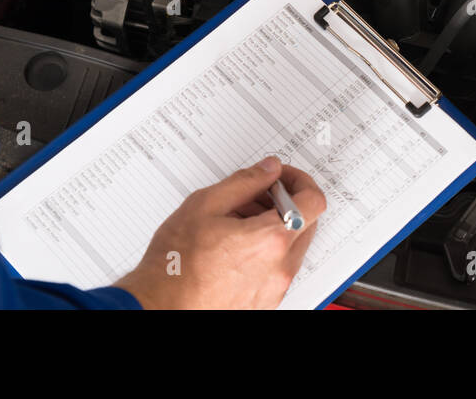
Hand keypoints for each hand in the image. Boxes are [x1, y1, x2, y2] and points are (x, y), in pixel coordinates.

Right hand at [115, 156, 326, 308]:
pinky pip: (279, 267)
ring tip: (238, 221)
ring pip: (292, 246)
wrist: (161, 306)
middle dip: (285, 202)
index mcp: (270, 240)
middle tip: (255, 195)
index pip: (313, 200)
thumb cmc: (176, 264)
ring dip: (275, 226)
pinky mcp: (265, 302)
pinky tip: (236, 245)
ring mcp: (274, 289)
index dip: (300, 180)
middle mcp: (280, 268)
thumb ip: (245, 181)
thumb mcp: (205, 205)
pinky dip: (267, 250)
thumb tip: (269, 169)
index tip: (280, 177)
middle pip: (306, 222)